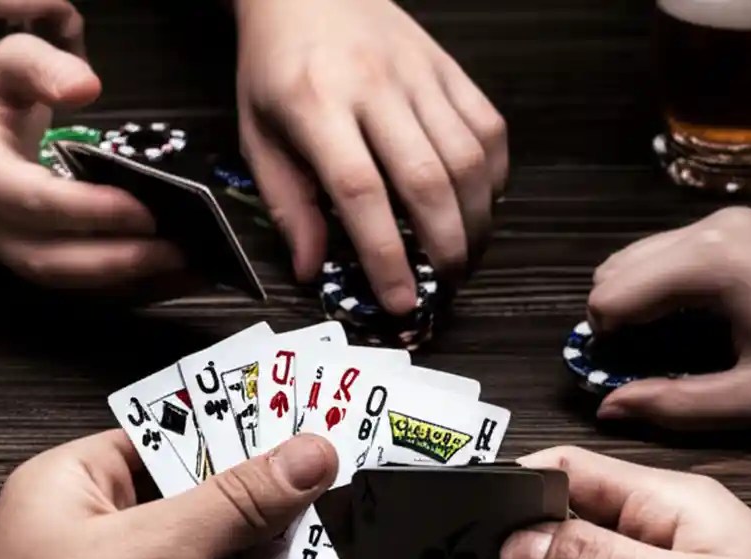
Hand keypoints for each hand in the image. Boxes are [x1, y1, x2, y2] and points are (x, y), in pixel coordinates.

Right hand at [0, 35, 194, 291]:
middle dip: (116, 260)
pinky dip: (129, 287)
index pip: (31, 202)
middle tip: (178, 248)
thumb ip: (43, 67)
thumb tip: (86, 88)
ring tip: (187, 267)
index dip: (87, 211)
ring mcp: (8, 251)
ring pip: (67, 282)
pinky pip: (80, 287)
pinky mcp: (33, 263)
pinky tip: (174, 276)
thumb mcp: (8, 58)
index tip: (142, 210)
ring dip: (128, 282)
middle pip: (50, 259)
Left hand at [0, 431, 357, 558]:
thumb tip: (305, 453)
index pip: (184, 433)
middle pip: (218, 510)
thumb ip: (232, 503)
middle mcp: (109, 523)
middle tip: (339, 543)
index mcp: (87, 478)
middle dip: (282, 540)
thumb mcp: (147, 555)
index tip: (316, 438)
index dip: (252, 435)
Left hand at [234, 0, 506, 312]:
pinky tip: (479, 205)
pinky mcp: (449, 66)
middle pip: (426, 178)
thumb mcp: (258, 134)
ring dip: (475, 219)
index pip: (359, 190)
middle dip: (445, 245)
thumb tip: (311, 270)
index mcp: (314, 103)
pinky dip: (493, 175)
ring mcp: (419, 72)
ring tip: (465, 255)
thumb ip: (287, 204)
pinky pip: (488, 126)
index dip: (385, 254)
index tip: (399, 300)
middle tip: (445, 285)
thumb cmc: (276, 68)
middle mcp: (373, 86)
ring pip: (467, 156)